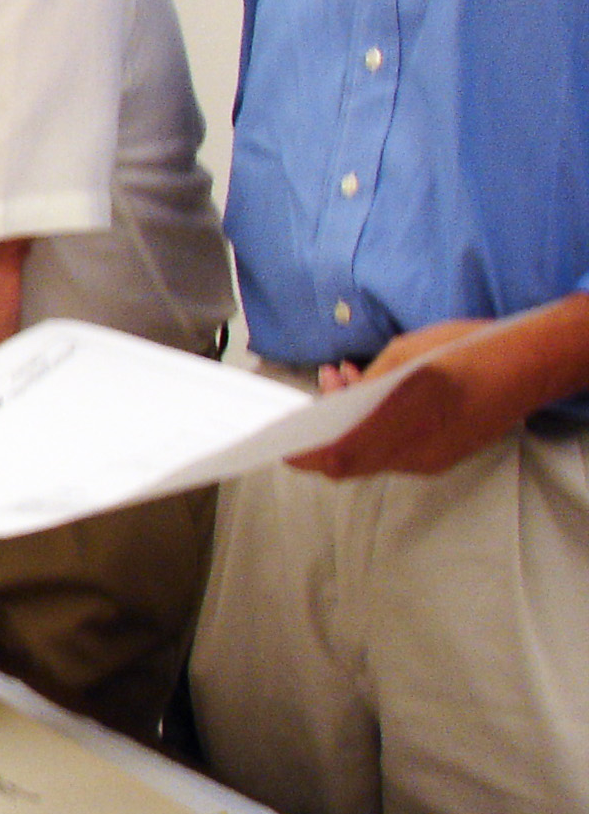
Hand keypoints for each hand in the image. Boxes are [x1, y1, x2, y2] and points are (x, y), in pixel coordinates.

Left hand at [290, 318, 514, 478]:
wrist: (530, 366)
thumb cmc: (468, 351)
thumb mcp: (406, 355)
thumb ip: (366, 384)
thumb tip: (338, 401)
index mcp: (403, 425)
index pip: (340, 457)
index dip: (306, 457)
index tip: (283, 446)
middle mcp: (415, 454)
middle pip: (353, 461)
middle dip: (325, 433)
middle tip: (319, 393)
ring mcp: (431, 461)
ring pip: (373, 454)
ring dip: (350, 426)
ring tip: (344, 379)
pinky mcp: (443, 457)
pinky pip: (397, 451)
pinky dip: (375, 428)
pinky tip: (373, 394)